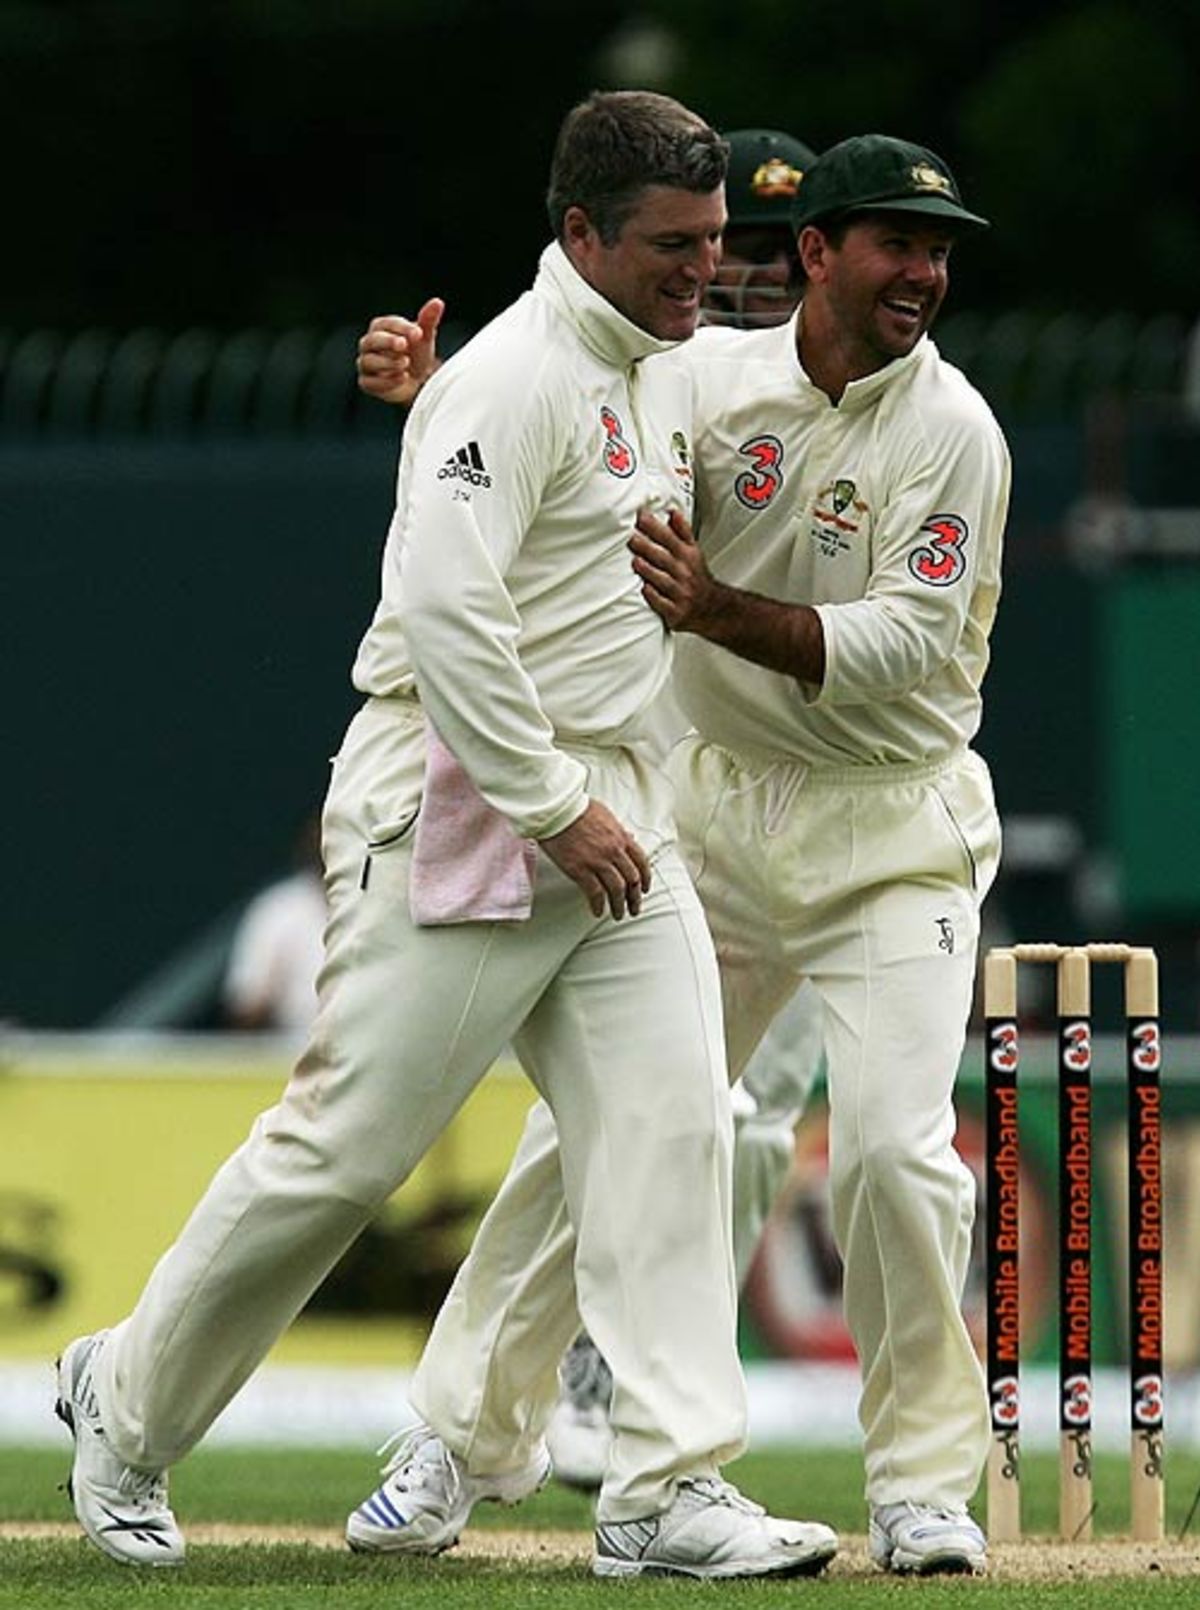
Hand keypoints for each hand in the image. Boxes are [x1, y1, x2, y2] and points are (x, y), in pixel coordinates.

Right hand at [355, 299, 444, 405]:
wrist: (418, 382)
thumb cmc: (417, 354)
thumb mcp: (424, 337)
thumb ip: (428, 320)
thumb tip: (438, 302)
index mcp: (380, 328)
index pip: (387, 324)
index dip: (402, 328)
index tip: (418, 333)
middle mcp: (368, 344)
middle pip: (372, 340)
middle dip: (388, 342)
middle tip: (404, 344)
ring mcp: (366, 364)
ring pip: (368, 361)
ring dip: (388, 362)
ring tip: (406, 363)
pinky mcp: (367, 383)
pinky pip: (370, 382)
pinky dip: (387, 381)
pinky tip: (403, 377)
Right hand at [539, 801, 651, 919]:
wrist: (557, 810)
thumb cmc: (577, 808)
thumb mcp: (605, 814)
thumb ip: (618, 829)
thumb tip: (629, 837)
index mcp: (621, 837)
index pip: (641, 861)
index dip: (645, 878)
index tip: (643, 889)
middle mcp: (614, 851)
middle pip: (631, 879)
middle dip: (634, 897)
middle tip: (634, 908)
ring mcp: (598, 861)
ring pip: (616, 889)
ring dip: (619, 905)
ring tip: (617, 915)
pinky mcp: (580, 869)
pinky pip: (595, 893)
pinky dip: (598, 905)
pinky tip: (597, 911)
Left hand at [629, 506, 723, 632]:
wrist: (713, 607)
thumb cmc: (697, 576)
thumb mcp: (694, 551)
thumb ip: (682, 531)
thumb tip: (672, 512)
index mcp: (687, 556)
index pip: (670, 538)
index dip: (655, 527)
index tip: (641, 516)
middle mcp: (685, 573)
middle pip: (664, 558)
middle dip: (648, 548)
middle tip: (633, 538)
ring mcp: (681, 593)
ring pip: (663, 580)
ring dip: (649, 571)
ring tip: (636, 561)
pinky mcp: (676, 611)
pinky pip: (663, 604)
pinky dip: (654, 596)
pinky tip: (645, 588)